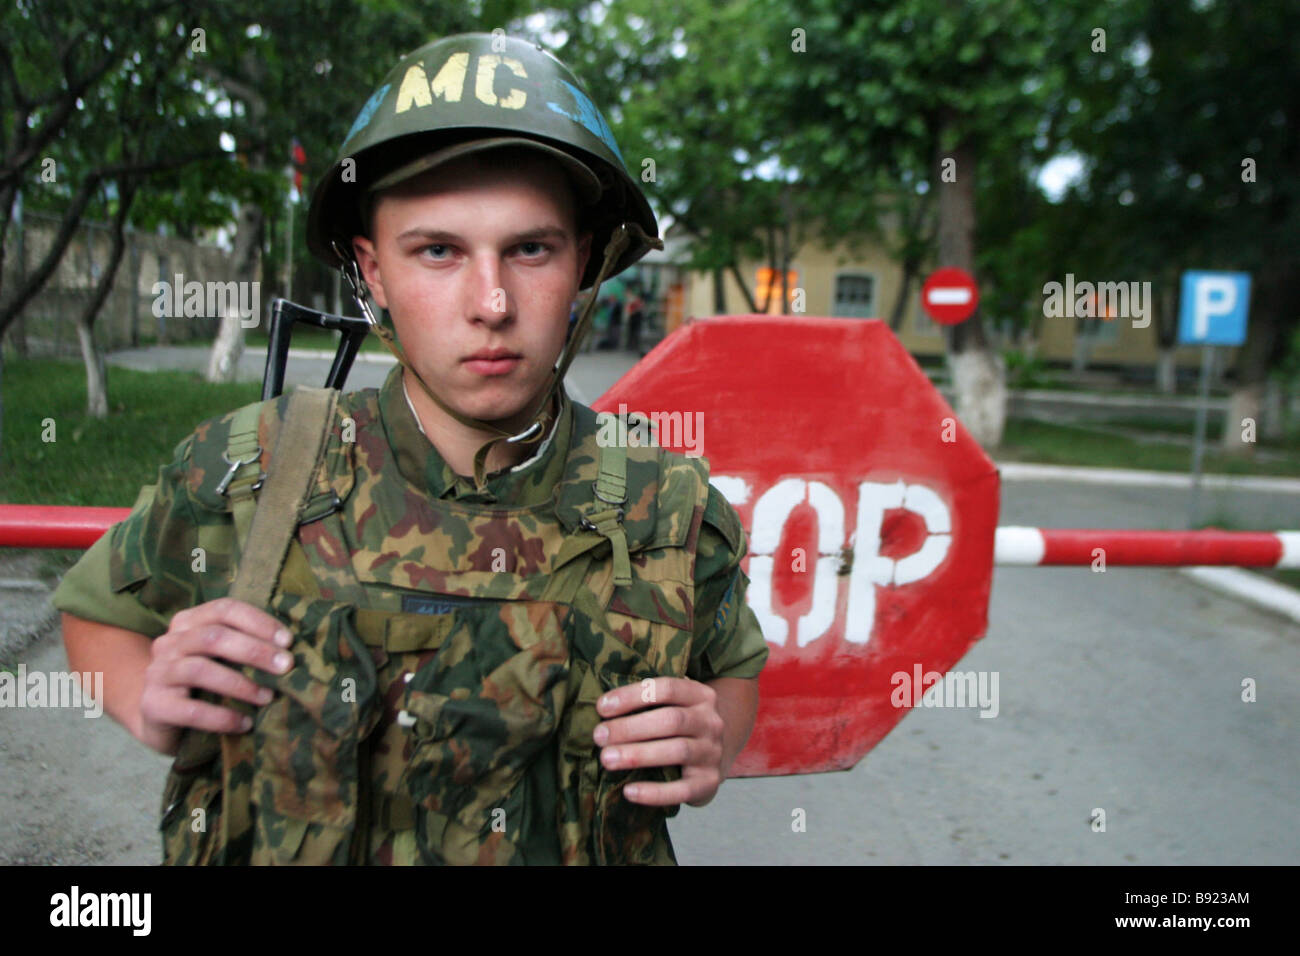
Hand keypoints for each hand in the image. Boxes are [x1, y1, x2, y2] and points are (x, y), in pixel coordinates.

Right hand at [137, 597, 293, 754]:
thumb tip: (291, 648)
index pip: (224, 609)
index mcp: (187, 622)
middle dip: (255, 651)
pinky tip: (245, 723)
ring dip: (240, 683)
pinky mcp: (153, 705)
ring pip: (199, 669)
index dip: (258, 622)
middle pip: (213, 637)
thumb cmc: (202, 683)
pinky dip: (222, 717)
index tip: (288, 641)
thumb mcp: (221, 658)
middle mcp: (168, 642)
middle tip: (286, 667)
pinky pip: (190, 710)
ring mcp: (157, 673)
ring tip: (268, 697)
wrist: (159, 719)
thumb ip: (244, 646)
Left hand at [592, 677, 725, 808]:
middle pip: (671, 720)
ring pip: (677, 751)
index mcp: (699, 695)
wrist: (718, 754)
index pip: (666, 688)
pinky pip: (683, 790)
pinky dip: (655, 792)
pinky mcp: (709, 782)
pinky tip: (629, 791)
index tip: (601, 707)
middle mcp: (710, 721)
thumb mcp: (675, 705)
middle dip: (630, 728)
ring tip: (607, 759)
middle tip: (599, 736)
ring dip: (638, 755)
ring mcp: (712, 752)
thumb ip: (647, 703)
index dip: (632, 696)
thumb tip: (602, 709)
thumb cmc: (682, 726)